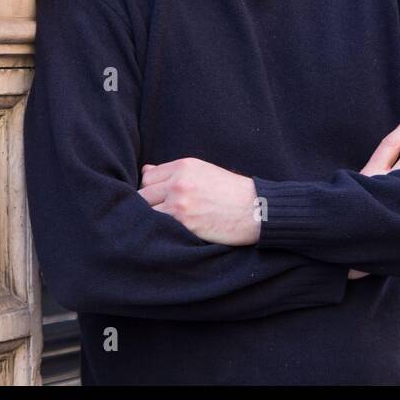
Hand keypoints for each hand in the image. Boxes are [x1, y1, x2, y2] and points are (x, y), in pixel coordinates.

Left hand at [138, 157, 260, 245]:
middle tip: (161, 214)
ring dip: (152, 220)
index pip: (147, 176)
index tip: (159, 199)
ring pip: (146, 212)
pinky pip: (157, 227)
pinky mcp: (184, 224)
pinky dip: (159, 232)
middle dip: (149, 205)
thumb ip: (174, 172)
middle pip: (143, 195)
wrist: (256, 209)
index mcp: (183, 166)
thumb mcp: (203, 171)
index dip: (151, 189)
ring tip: (163, 226)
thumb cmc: (231, 191)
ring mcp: (179, 204)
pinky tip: (169, 233)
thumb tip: (145, 171)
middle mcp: (178, 182)